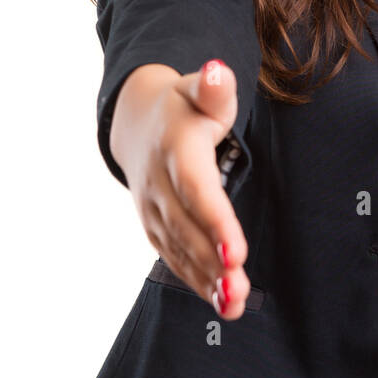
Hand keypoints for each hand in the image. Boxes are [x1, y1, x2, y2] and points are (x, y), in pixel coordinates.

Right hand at [109, 58, 250, 318]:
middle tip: (240, 289)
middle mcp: (159, 183)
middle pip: (186, 228)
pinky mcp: (154, 226)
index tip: (237, 253)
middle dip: (212, 262)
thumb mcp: (200, 90)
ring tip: (235, 304)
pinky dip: (196, 280)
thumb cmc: (184, 106)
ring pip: (178, 249)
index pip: (197, 190)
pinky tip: (222, 302)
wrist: (138, 122)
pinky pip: (174, 256)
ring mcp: (152, 208)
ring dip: (205, 280)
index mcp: (175, 148)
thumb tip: (218, 72)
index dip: (216, 222)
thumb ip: (214, 88)